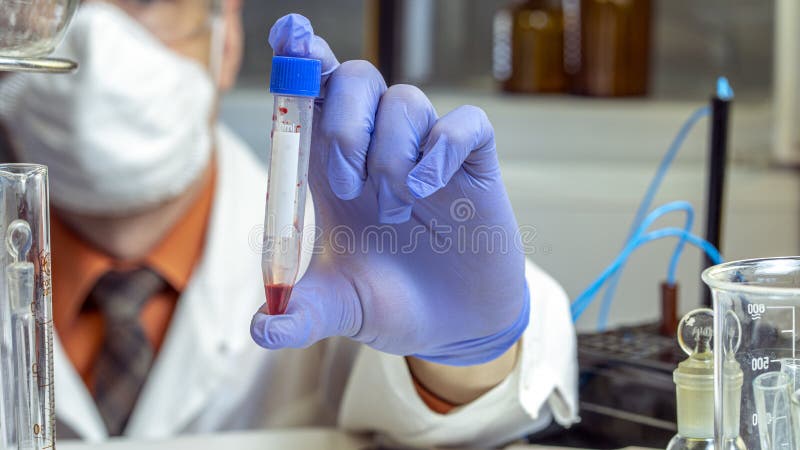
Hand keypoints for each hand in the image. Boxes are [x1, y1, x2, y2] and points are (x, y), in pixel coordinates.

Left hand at [251, 14, 528, 365]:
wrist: (453, 326)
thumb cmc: (391, 304)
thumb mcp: (339, 308)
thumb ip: (300, 313)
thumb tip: (261, 329)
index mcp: (333, 169)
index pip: (315, 95)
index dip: (301, 60)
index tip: (289, 36)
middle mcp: (377, 150)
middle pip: (356, 79)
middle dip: (344, 122)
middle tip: (348, 185)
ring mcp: (427, 154)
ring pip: (406, 99)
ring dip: (391, 151)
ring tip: (397, 209)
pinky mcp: (472, 166)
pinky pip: (466, 124)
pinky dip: (445, 145)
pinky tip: (431, 187)